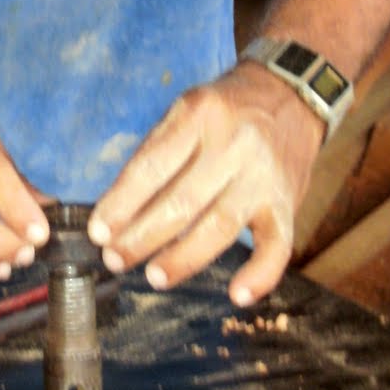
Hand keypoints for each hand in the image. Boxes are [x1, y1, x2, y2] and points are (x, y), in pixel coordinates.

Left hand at [87, 64, 324, 306]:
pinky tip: (236, 295)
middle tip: (115, 258)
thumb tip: (120, 207)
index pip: (152, 166)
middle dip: (142, 236)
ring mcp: (263, 176)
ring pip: (220, 226)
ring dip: (183, 258)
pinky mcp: (287, 202)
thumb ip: (160, 150)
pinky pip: (278, 245)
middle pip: (182, 201)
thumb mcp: (189, 108)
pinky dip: (260, 274)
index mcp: (200, 114)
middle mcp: (234, 144)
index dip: (121, 203)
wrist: (291, 95)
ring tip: (153, 276)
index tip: (98, 231)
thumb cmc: (227, 107)